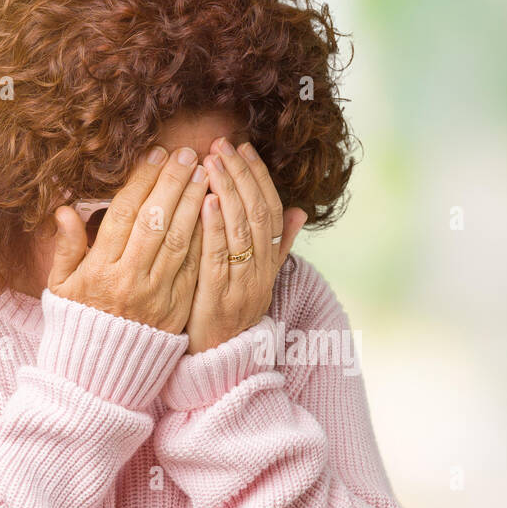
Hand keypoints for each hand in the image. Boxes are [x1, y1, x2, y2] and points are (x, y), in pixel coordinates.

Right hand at [47, 146, 207, 333]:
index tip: (156, 154)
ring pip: (180, 240)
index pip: (125, 214)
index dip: (143, 180)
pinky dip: (205, 237)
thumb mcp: (61, 286)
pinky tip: (214, 212)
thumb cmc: (79, 320)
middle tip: (189, 154)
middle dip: (174, 183)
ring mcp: (158, 295)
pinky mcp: (179, 308)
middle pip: (156, 221)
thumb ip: (66, 247)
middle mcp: (131, 280)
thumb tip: (65, 209)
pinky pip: (194, 266)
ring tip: (206, 175)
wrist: (102, 372)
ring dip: (195, 204)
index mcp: (100, 270)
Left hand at [186, 138, 307, 352]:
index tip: (244, 148)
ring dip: (227, 192)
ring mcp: (242, 285)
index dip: (259, 178)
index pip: (272, 211)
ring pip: (241, 231)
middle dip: (240, 175)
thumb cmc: (233, 315)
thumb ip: (278, 246)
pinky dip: (214, 227)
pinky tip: (206, 201)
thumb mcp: (260, 278)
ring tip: (211, 161)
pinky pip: (219, 257)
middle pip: (258, 214)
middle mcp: (261, 272)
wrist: (222, 363)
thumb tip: (300, 211)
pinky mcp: (219, 299)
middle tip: (222, 144)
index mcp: (270, 264)